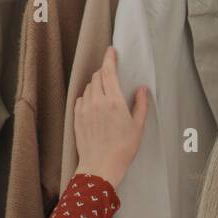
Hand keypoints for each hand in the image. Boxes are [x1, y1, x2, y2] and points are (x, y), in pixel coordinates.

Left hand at [73, 46, 148, 187]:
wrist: (100, 166)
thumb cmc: (122, 149)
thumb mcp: (138, 127)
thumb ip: (140, 105)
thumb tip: (141, 89)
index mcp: (114, 102)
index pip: (109, 72)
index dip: (109, 58)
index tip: (111, 51)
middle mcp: (97, 102)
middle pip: (97, 77)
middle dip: (104, 72)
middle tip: (111, 76)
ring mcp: (85, 109)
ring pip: (88, 87)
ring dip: (96, 85)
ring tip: (104, 93)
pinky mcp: (76, 117)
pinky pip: (81, 99)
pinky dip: (87, 97)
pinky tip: (94, 105)